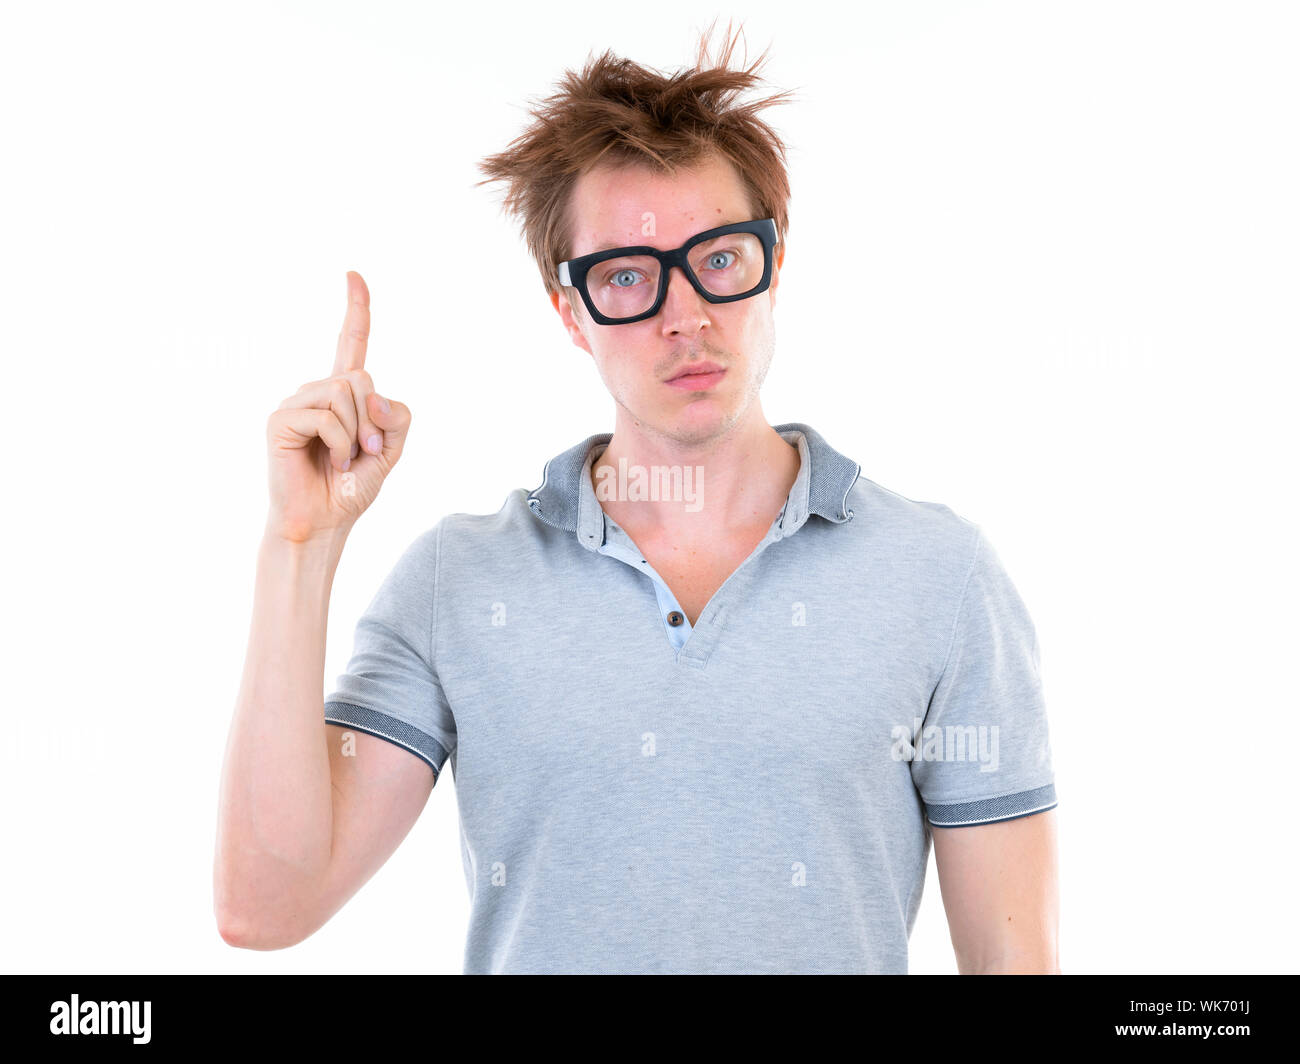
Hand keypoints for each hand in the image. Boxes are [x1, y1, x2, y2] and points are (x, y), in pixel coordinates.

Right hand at [265, 271, 411, 544]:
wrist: (323, 522)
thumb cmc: (351, 487)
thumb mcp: (390, 449)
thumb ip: (396, 417)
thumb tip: (372, 394)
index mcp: (343, 394)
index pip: (350, 344)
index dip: (356, 310)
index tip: (353, 275)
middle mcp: (317, 391)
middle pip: (362, 377)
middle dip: (373, 418)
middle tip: (365, 452)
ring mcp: (296, 403)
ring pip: (346, 393)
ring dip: (355, 434)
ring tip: (342, 460)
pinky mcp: (280, 419)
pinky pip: (326, 417)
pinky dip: (337, 444)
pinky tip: (326, 462)